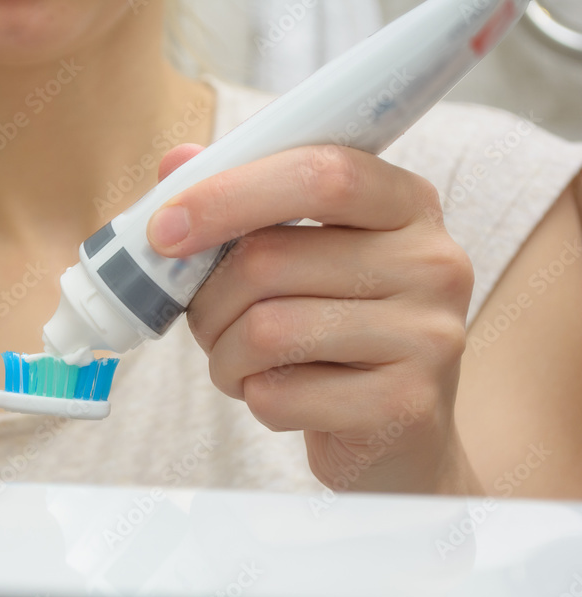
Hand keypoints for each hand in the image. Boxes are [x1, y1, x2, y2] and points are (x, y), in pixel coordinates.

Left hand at [148, 144, 481, 493]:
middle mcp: (432, 261)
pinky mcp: (405, 405)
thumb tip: (175, 162)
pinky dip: (251, 399)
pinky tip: (278, 396)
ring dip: (224, 356)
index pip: (319, 173)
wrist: (396, 434)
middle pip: (270, 259)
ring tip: (240, 364)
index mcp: (405, 203)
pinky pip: (278, 395)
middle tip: (205, 321)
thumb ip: (239, 204)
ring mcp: (429, 336)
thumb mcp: (297, 258)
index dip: (228, 195)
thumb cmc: (332, 332)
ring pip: (266, 330)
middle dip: (207, 300)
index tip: (164, 230)